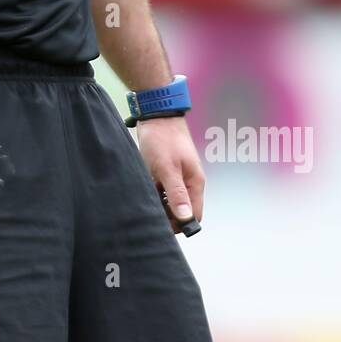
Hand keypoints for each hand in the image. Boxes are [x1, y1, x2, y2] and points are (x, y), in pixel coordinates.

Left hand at [135, 116, 205, 233]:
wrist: (156, 115)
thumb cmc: (162, 138)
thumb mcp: (167, 168)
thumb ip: (177, 193)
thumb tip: (186, 218)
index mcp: (195, 182)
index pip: (194, 215)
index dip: (180, 224)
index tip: (163, 226)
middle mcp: (189, 182)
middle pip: (183, 210)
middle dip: (168, 215)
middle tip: (150, 211)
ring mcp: (179, 176)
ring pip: (171, 200)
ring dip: (160, 203)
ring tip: (146, 196)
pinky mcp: (168, 171)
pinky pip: (163, 189)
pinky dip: (155, 191)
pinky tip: (145, 186)